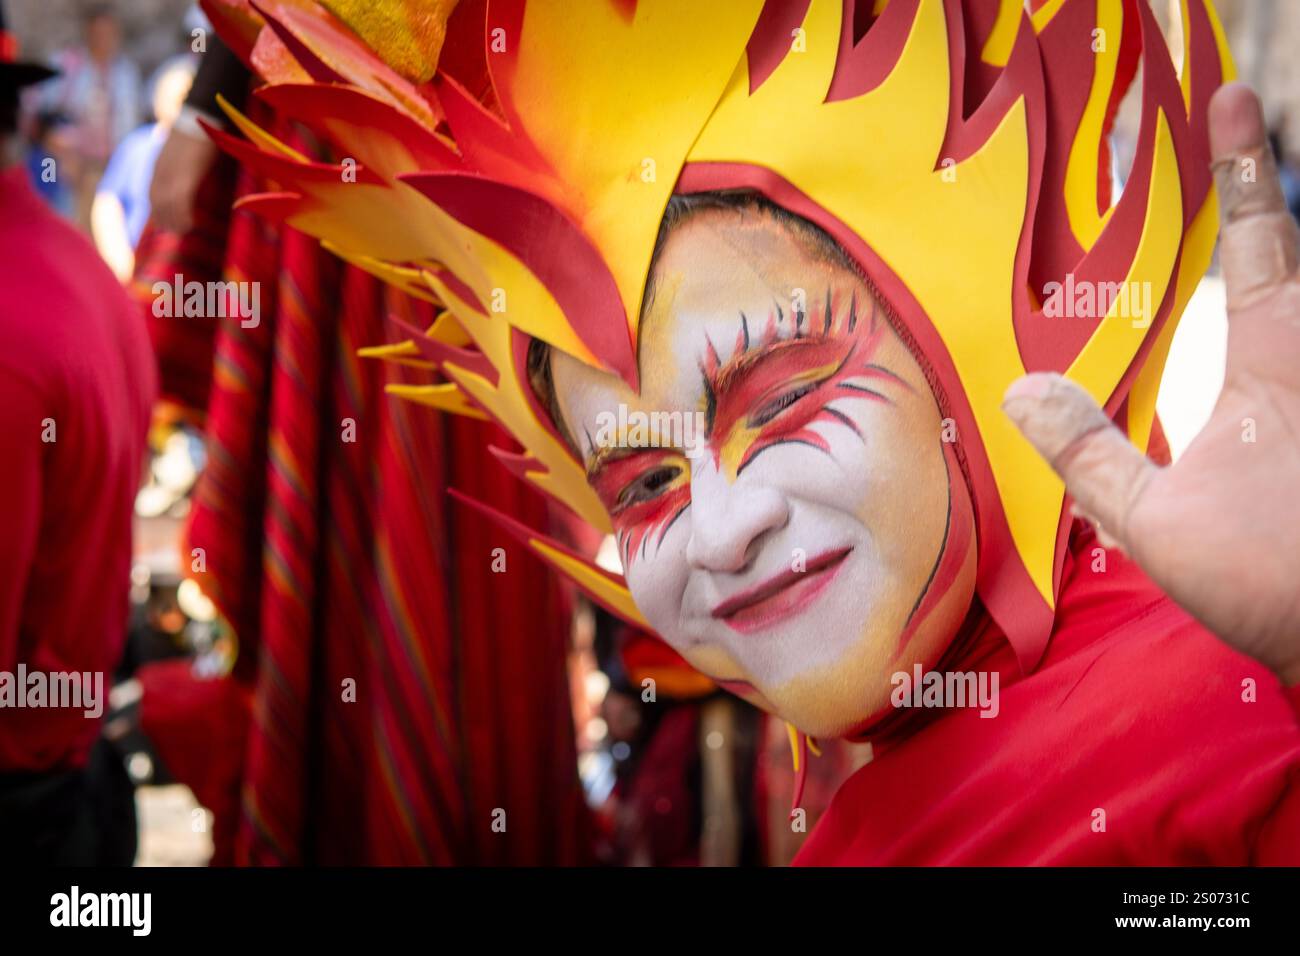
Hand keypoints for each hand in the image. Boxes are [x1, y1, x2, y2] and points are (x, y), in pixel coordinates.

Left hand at [148, 124, 216, 232]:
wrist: (196, 119)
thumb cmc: (194, 131)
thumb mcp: (179, 148)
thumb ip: (177, 160)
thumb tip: (183, 165)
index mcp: (157, 166)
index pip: (150, 193)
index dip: (157, 210)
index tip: (165, 221)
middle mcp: (159, 173)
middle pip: (155, 203)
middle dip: (163, 219)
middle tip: (174, 231)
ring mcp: (170, 176)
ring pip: (166, 207)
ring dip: (173, 222)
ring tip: (183, 231)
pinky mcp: (184, 179)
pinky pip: (180, 204)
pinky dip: (183, 217)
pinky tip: (190, 225)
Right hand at [1002, 83, 1299, 685]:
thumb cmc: (1273, 578)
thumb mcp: (1158, 523)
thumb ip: (1088, 454)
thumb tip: (1018, 390)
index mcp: (1276, 365)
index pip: (1261, 244)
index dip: (1243, 169)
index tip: (1230, 97)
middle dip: (1266, 186)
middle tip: (1237, 117)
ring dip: (1274, 252)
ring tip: (1242, 199)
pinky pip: (1299, 345)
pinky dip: (1282, 314)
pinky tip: (1259, 330)